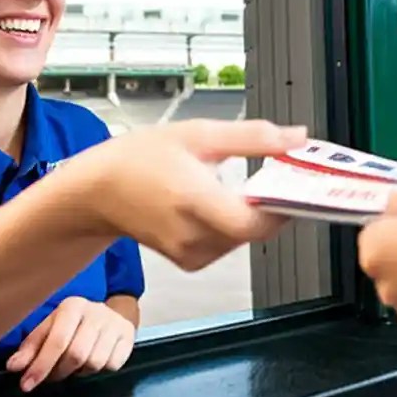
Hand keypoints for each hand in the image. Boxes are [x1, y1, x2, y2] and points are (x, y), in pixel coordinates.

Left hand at [6, 297, 134, 391]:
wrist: (110, 313)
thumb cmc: (74, 323)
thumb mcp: (49, 328)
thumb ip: (31, 347)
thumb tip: (13, 366)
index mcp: (72, 306)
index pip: (57, 340)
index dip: (41, 365)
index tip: (27, 384)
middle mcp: (96, 312)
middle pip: (76, 355)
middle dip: (60, 371)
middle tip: (52, 375)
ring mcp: (115, 324)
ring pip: (94, 363)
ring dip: (80, 372)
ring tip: (74, 365)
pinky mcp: (128, 337)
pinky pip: (112, 365)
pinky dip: (100, 369)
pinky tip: (93, 360)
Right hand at [74, 119, 306, 270]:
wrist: (98, 190)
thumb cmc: (140, 159)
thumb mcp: (200, 135)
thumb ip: (254, 137)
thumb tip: (297, 138)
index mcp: (193, 201)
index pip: (254, 223)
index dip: (282, 206)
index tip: (295, 183)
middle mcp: (191, 235)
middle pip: (254, 230)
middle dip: (268, 204)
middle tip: (273, 176)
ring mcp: (190, 253)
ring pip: (244, 238)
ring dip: (250, 214)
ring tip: (237, 186)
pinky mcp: (190, 261)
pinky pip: (228, 245)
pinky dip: (232, 225)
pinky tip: (218, 203)